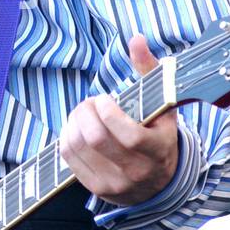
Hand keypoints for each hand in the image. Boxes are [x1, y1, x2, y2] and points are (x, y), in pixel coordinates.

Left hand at [58, 35, 178, 206]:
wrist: (158, 182)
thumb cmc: (158, 133)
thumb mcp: (162, 104)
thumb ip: (150, 70)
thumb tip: (136, 39)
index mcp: (158, 150)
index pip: (128, 135)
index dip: (108, 113)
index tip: (105, 99)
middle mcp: (137, 171)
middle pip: (96, 139)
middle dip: (84, 112)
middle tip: (89, 103)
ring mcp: (115, 184)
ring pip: (78, 147)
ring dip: (73, 122)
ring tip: (83, 113)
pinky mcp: (97, 189)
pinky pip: (69, 158)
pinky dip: (67, 136)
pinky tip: (77, 128)